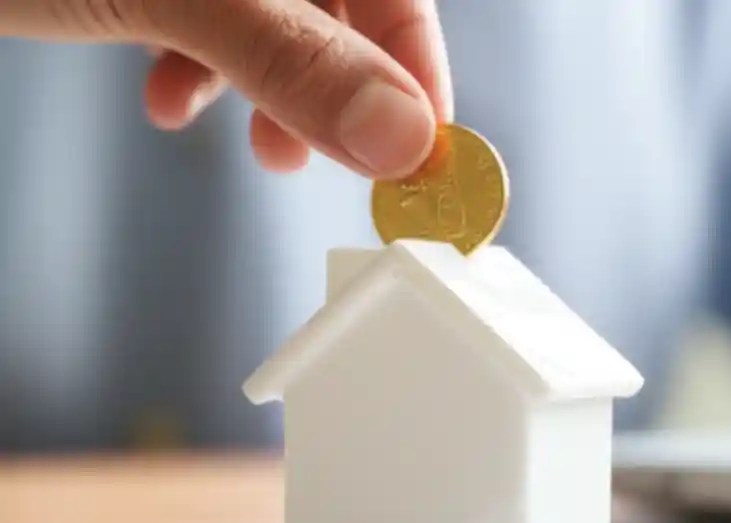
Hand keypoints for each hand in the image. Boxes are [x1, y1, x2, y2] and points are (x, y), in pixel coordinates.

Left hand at [2, 0, 451, 178]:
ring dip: (275, 95)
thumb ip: (296, 63)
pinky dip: (203, 71)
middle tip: (340, 167)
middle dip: (345, 95)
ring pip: (280, 20)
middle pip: (347, 9)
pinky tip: (170, 102)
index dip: (420, 77)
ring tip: (260, 153)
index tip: (428, 163)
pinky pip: (212, 19)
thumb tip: (404, 140)